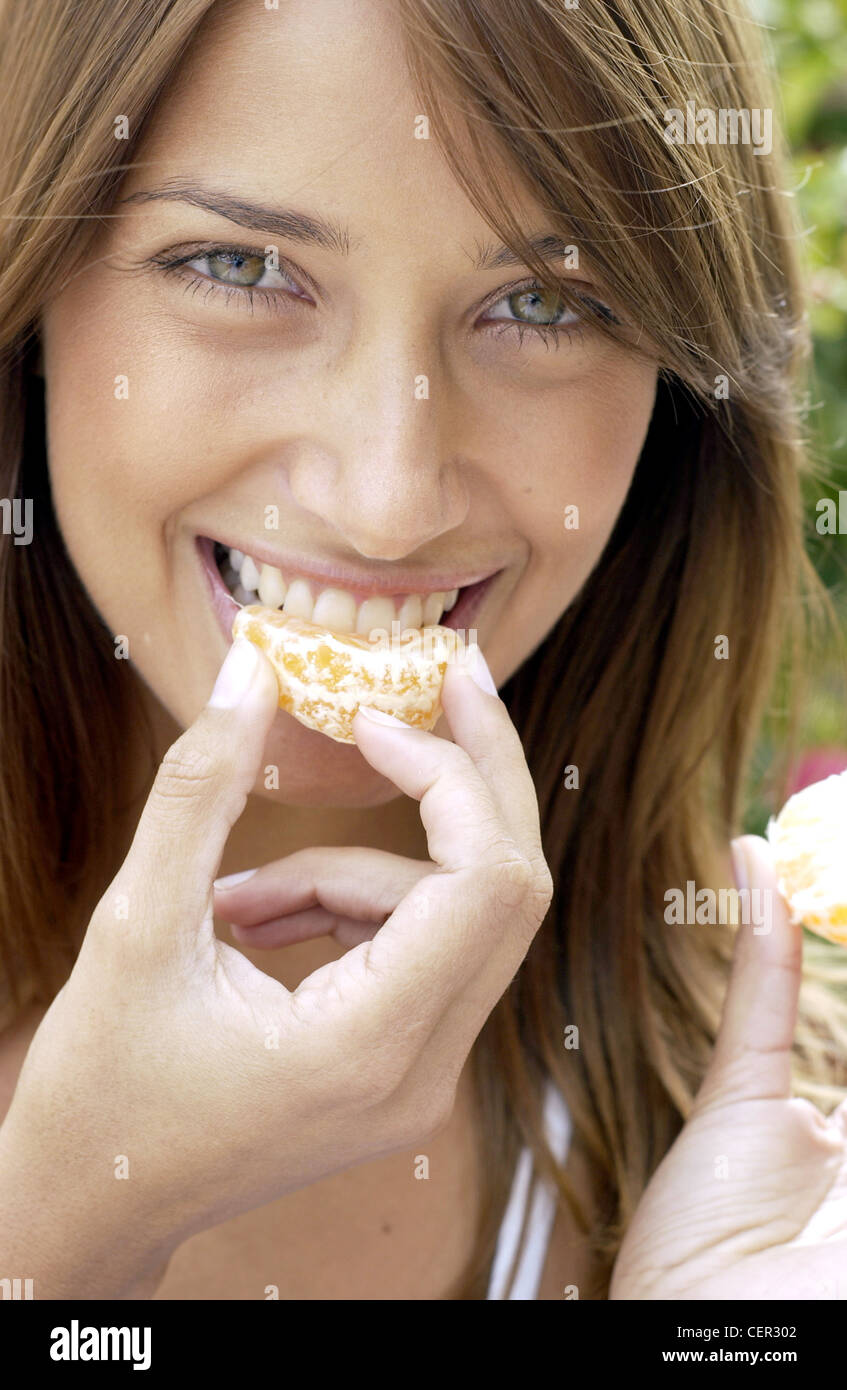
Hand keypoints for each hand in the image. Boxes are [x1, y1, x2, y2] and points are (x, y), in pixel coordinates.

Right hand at [2, 638, 552, 1292]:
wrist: (94, 1207)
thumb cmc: (101, 1088)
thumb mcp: (134, 926)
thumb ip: (198, 789)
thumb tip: (251, 673)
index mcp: (369, 1046)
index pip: (487, 883)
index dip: (452, 776)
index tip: (373, 720)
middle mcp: (423, 1072)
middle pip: (508, 888)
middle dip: (471, 775)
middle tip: (443, 679)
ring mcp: (422, 1078)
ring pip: (451, 914)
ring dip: (356, 867)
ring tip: (234, 895)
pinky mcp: (403, 1068)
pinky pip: (415, 948)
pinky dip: (348, 907)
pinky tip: (256, 919)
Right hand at [610, 835, 846, 1299]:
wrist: (719, 1367)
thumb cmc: (823, 1301)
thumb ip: (846, 1069)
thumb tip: (839, 966)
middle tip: (842, 838)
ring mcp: (807, 1127)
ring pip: (827, 996)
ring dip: (824, 909)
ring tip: (827, 839)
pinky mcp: (735, 1116)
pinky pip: (752, 1006)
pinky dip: (757, 930)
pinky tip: (752, 862)